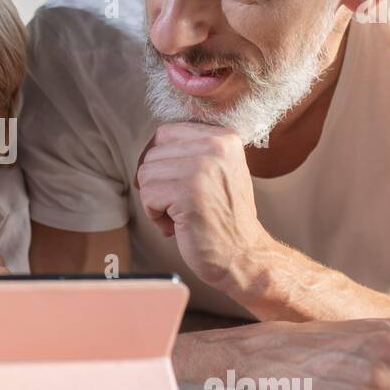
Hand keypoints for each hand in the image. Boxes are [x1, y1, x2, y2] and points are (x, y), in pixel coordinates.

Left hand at [135, 123, 268, 292]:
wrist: (244, 256)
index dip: (156, 159)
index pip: (165, 133)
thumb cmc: (223, 218)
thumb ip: (191, 152)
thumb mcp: (217, 171)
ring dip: (155, 201)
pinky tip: (178, 225)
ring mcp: (203, 168)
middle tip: (180, 205)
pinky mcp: (189, 192)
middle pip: (152, 155)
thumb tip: (149, 148)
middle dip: (156, 184)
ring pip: (145, 175)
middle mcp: (216, 147)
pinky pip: (147, 196)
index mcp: (224, 138)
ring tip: (181, 215)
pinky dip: (155, 216)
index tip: (166, 182)